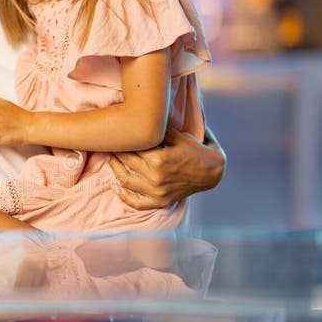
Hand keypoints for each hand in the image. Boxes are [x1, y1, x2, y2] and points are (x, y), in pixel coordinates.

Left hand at [109, 127, 225, 209]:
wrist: (212, 172)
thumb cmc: (196, 150)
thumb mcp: (179, 136)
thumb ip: (158, 130)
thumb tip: (139, 118)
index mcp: (159, 159)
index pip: (132, 146)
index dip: (122, 138)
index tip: (114, 132)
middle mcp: (155, 177)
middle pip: (126, 161)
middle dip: (116, 151)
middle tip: (108, 143)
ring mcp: (157, 192)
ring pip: (125, 181)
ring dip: (115, 169)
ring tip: (111, 159)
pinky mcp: (160, 202)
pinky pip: (137, 203)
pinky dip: (124, 196)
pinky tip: (118, 187)